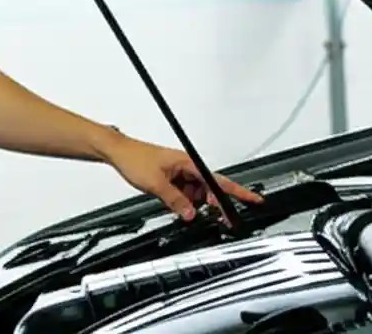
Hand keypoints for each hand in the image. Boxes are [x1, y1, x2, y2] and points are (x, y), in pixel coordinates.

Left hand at [102, 133, 263, 222]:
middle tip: (223, 220)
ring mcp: (179, 172)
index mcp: (189, 163)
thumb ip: (176, 200)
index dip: (238, 191)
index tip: (253, 199)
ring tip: (181, 208)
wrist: (118, 152)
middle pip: (209, 190)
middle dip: (212, 204)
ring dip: (192, 204)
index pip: (219, 180)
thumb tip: (190, 214)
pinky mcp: (171, 178)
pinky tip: (174, 204)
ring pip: (196, 194)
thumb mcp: (156, 183)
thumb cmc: (135, 158)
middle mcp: (187, 167)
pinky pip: (184, 193)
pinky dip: (182, 201)